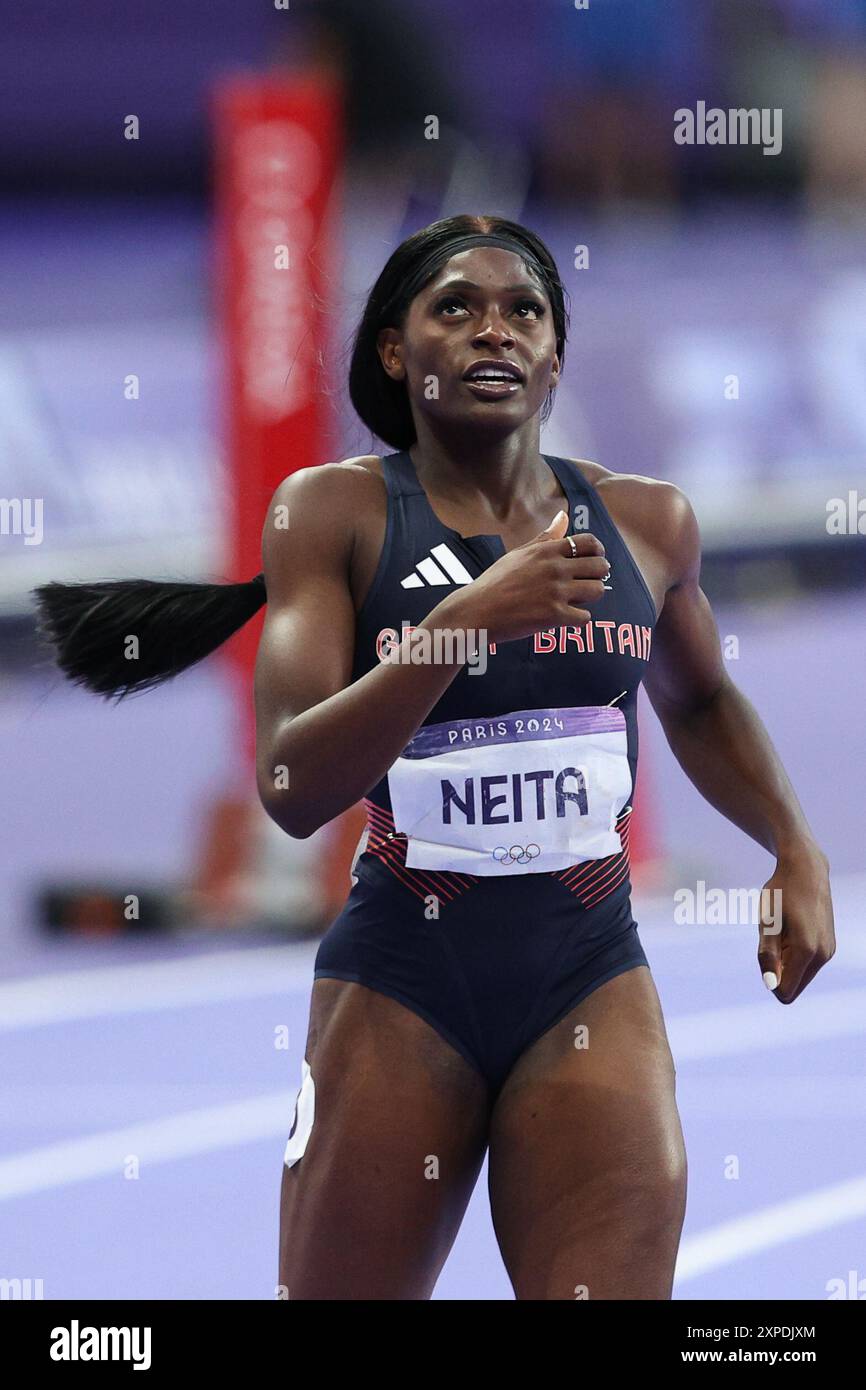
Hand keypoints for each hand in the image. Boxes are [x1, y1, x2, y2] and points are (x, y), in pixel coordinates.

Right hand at [433, 510, 609, 644]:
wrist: (477, 611)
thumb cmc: (495, 582)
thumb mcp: (519, 553)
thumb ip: (545, 537)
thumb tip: (563, 516)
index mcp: (547, 550)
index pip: (589, 542)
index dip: (597, 551)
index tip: (593, 559)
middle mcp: (555, 568)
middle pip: (600, 566)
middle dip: (598, 575)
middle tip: (586, 582)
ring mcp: (556, 592)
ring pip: (597, 590)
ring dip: (589, 596)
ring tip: (574, 599)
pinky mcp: (555, 615)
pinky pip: (585, 616)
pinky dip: (577, 618)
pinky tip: (564, 616)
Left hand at [757, 843, 833, 1002]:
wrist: (805, 870)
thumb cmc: (780, 894)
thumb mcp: (766, 923)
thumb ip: (767, 956)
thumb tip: (771, 985)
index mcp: (807, 951)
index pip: (785, 992)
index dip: (769, 978)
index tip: (766, 951)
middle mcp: (823, 955)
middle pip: (794, 986)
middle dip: (778, 970)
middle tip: (775, 938)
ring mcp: (829, 951)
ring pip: (801, 976)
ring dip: (786, 961)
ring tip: (784, 931)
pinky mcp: (829, 946)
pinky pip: (807, 965)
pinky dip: (795, 954)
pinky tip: (793, 928)